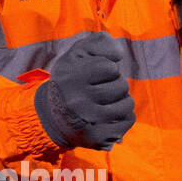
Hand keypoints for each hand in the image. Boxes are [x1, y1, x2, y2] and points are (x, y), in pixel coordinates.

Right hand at [34, 32, 135, 150]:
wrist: (53, 116)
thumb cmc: (71, 79)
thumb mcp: (76, 54)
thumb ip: (98, 42)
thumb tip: (119, 52)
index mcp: (70, 78)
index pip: (110, 67)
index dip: (106, 68)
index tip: (94, 74)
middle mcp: (77, 101)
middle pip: (121, 85)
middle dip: (115, 83)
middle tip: (100, 88)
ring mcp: (88, 121)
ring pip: (127, 104)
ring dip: (122, 99)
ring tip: (107, 101)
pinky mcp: (97, 138)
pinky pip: (128, 120)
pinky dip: (124, 116)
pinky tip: (110, 115)